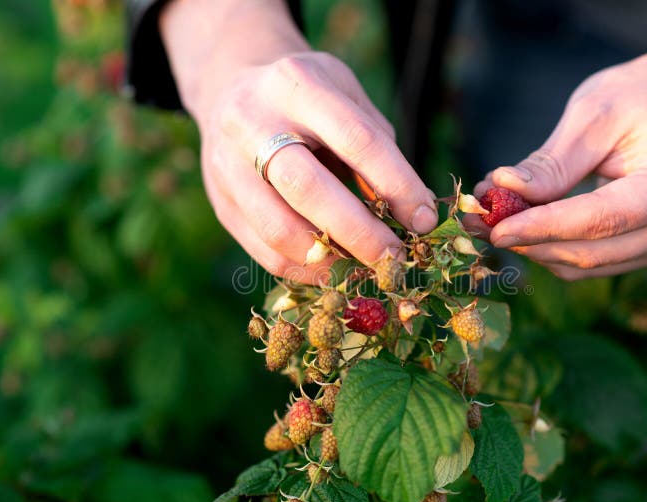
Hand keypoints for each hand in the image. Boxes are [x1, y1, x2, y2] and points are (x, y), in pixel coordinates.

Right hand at [161, 1, 436, 283]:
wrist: (231, 89)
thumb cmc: (308, 99)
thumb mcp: (345, 99)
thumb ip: (377, 150)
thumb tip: (414, 215)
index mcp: (297, 85)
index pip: (357, 140)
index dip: (398, 185)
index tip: (425, 220)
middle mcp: (252, 122)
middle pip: (308, 188)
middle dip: (360, 233)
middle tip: (395, 258)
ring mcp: (227, 165)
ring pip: (279, 229)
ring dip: (331, 261)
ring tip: (366, 269)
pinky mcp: (220, 204)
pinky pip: (264, 251)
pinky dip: (307, 270)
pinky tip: (336, 270)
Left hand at [466, 9, 646, 279]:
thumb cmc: (642, 97)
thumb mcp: (594, 113)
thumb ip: (553, 161)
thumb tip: (503, 188)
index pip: (601, 219)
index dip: (543, 227)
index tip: (495, 227)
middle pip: (590, 251)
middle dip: (528, 239)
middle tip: (475, 221)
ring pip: (584, 264)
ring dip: (533, 247)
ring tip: (489, 220)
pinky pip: (590, 262)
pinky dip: (550, 247)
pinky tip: (520, 225)